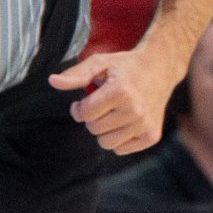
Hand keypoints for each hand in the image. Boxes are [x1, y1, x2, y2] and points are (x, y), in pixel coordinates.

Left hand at [50, 42, 185, 155]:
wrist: (160, 69)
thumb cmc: (125, 66)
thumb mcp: (99, 63)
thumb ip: (76, 74)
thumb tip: (52, 82)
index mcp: (120, 92)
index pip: (84, 114)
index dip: (80, 107)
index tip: (88, 98)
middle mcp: (135, 110)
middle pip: (94, 130)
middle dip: (94, 118)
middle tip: (105, 105)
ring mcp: (145, 125)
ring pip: (106, 143)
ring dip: (105, 131)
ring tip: (115, 114)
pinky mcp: (152, 136)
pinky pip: (121, 150)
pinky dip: (119, 139)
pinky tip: (126, 123)